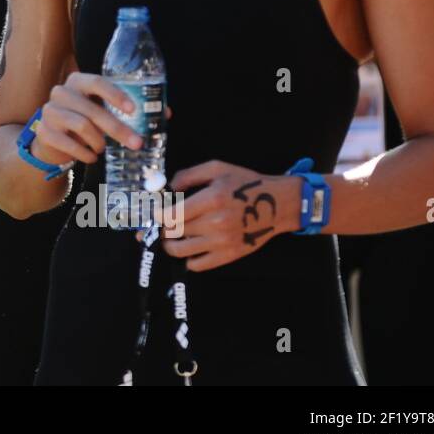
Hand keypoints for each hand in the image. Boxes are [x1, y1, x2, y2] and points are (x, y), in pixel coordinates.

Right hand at [26, 71, 153, 166]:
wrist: (52, 140)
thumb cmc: (84, 121)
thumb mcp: (103, 111)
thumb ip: (129, 110)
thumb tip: (165, 113)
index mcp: (78, 81)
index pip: (98, 82)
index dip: (116, 95)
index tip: (133, 110)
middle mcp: (61, 92)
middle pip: (92, 109)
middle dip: (117, 128)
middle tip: (136, 143)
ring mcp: (49, 111)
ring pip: (81, 126)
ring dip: (99, 141)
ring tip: (104, 148)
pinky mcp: (43, 132)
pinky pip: (68, 144)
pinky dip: (84, 153)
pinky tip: (91, 157)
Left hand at [162, 161, 303, 270]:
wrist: (279, 205)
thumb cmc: (246, 183)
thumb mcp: (217, 168)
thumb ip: (188, 175)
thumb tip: (167, 188)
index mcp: (212, 199)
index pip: (171, 215)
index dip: (157, 215)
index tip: (155, 212)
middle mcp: (216, 223)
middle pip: (173, 232)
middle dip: (162, 227)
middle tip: (162, 223)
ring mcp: (223, 242)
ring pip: (180, 250)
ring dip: (170, 244)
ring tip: (172, 236)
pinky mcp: (229, 255)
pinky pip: (197, 264)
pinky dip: (187, 258)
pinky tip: (190, 247)